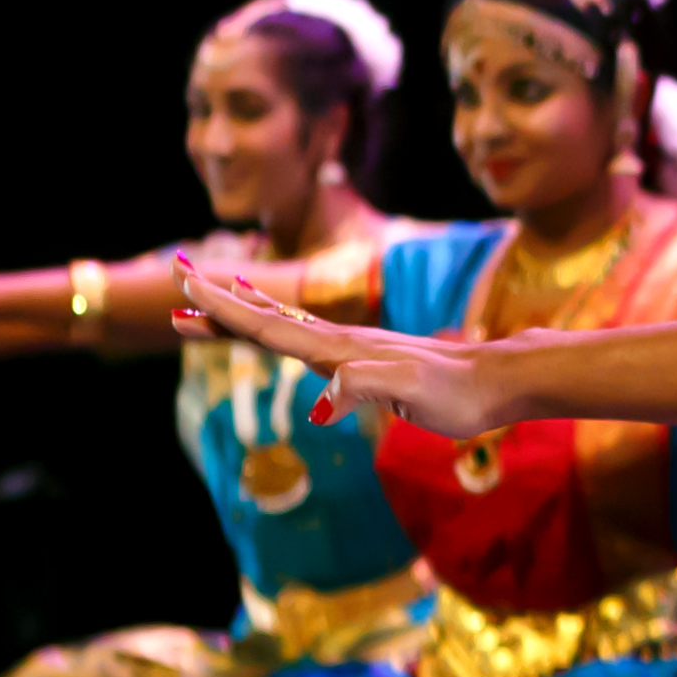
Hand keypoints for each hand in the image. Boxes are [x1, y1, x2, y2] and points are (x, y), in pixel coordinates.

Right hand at [172, 259, 499, 437]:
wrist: (499, 380)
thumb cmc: (459, 393)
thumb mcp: (412, 394)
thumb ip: (365, 388)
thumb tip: (321, 403)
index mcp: (342, 350)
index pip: (270, 326)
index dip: (224, 311)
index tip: (184, 290)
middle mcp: (343, 342)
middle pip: (267, 317)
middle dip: (220, 302)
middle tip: (177, 274)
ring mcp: (356, 348)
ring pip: (286, 324)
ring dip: (244, 310)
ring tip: (212, 294)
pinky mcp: (370, 358)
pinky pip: (310, 339)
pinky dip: (283, 328)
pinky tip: (283, 330)